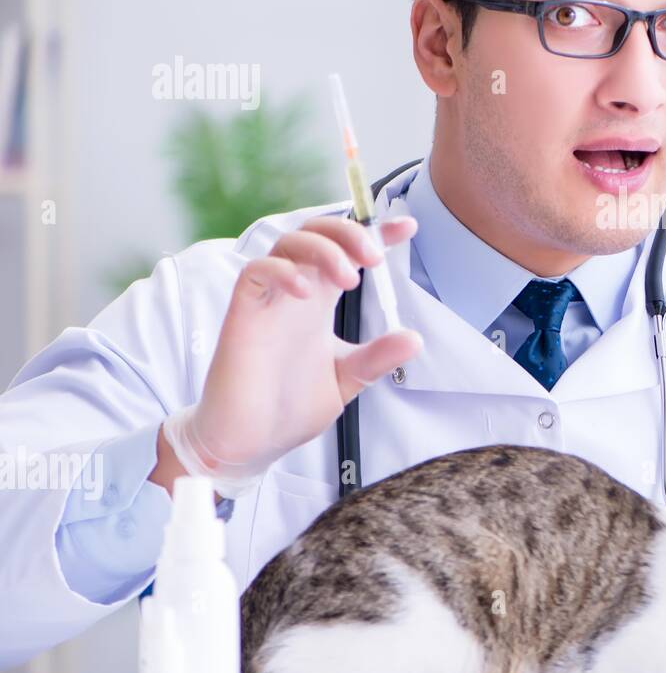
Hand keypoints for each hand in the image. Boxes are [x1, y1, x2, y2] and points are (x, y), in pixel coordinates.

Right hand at [179, 214, 422, 472]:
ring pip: (288, 242)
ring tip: (348, 279)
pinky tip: (305, 293)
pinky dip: (282, 271)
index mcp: (321, 301)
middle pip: (317, 233)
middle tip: (375, 257)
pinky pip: (256, 272)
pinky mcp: (243, 314)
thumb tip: (415, 338)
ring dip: (323, 249)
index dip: (376, 233)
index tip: (408, 227)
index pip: (347, 252)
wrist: (249, 445)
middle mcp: (296, 293)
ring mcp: (269, 301)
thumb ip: (376, 357)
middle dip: (349, 233)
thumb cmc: (289, 409)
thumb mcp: (346, 379)